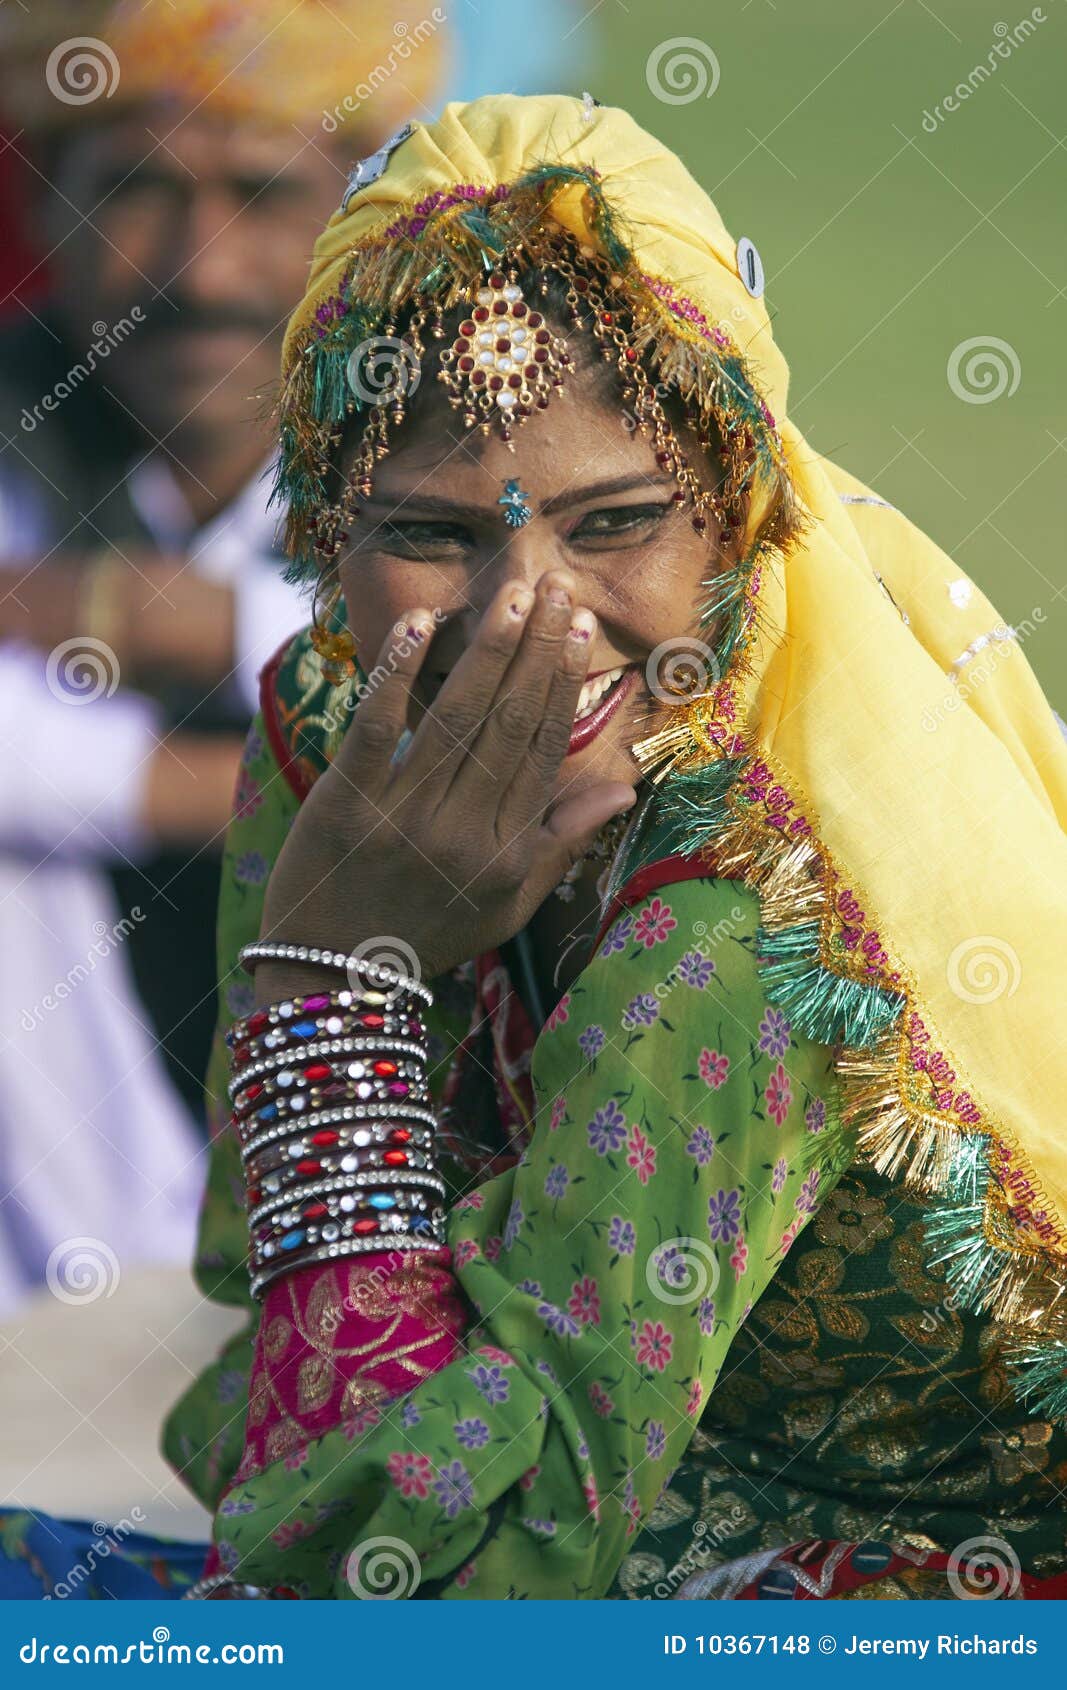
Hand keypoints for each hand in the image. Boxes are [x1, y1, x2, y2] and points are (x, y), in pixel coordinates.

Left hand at [256, 569, 635, 995]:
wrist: (336, 977)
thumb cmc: (431, 933)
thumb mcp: (508, 902)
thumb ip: (561, 842)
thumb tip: (624, 788)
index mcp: (506, 853)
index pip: (542, 752)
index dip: (563, 685)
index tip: (580, 628)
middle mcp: (462, 834)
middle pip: (507, 726)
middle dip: (535, 651)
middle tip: (556, 586)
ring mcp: (403, 819)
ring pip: (455, 721)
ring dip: (486, 652)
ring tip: (512, 596)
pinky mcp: (344, 807)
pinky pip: (377, 730)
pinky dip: (398, 674)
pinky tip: (422, 624)